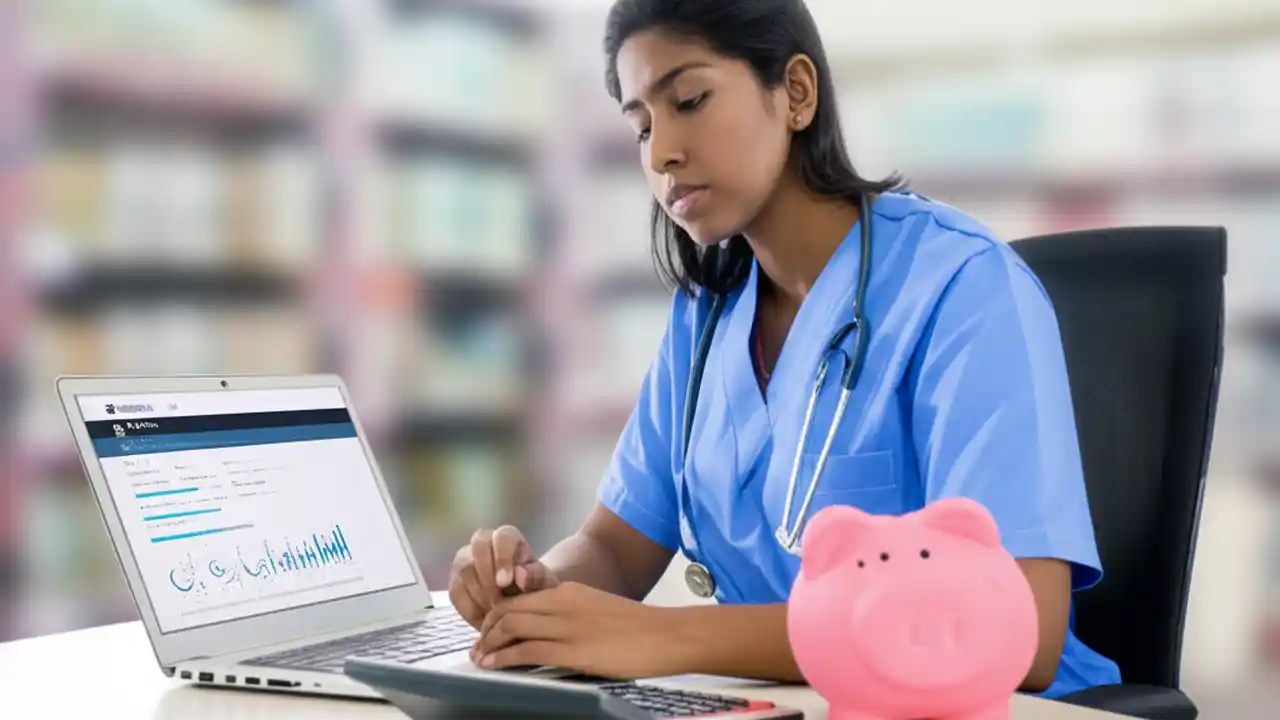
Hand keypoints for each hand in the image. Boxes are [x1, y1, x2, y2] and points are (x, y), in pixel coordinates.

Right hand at [448, 525, 559, 628]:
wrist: (522, 604)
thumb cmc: (535, 587)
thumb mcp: (544, 583)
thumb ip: (536, 576)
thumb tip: (520, 574)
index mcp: (508, 537)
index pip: (502, 537)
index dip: (502, 558)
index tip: (505, 582)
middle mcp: (483, 542)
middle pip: (478, 549)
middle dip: (488, 577)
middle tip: (500, 601)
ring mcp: (465, 560)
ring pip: (464, 570)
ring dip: (480, 595)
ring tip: (497, 613)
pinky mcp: (456, 581)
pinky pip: (456, 592)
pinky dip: (470, 608)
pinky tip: (485, 620)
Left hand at [471, 582, 683, 678]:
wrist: (667, 635)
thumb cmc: (639, 628)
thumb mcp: (599, 610)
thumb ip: (573, 616)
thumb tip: (552, 635)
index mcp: (569, 591)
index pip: (519, 598)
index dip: (496, 614)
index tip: (488, 630)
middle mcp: (563, 603)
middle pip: (509, 610)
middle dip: (487, 630)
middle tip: (477, 646)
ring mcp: (567, 626)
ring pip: (512, 628)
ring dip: (489, 644)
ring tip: (479, 658)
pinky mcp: (573, 651)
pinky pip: (527, 651)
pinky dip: (503, 658)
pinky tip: (494, 665)